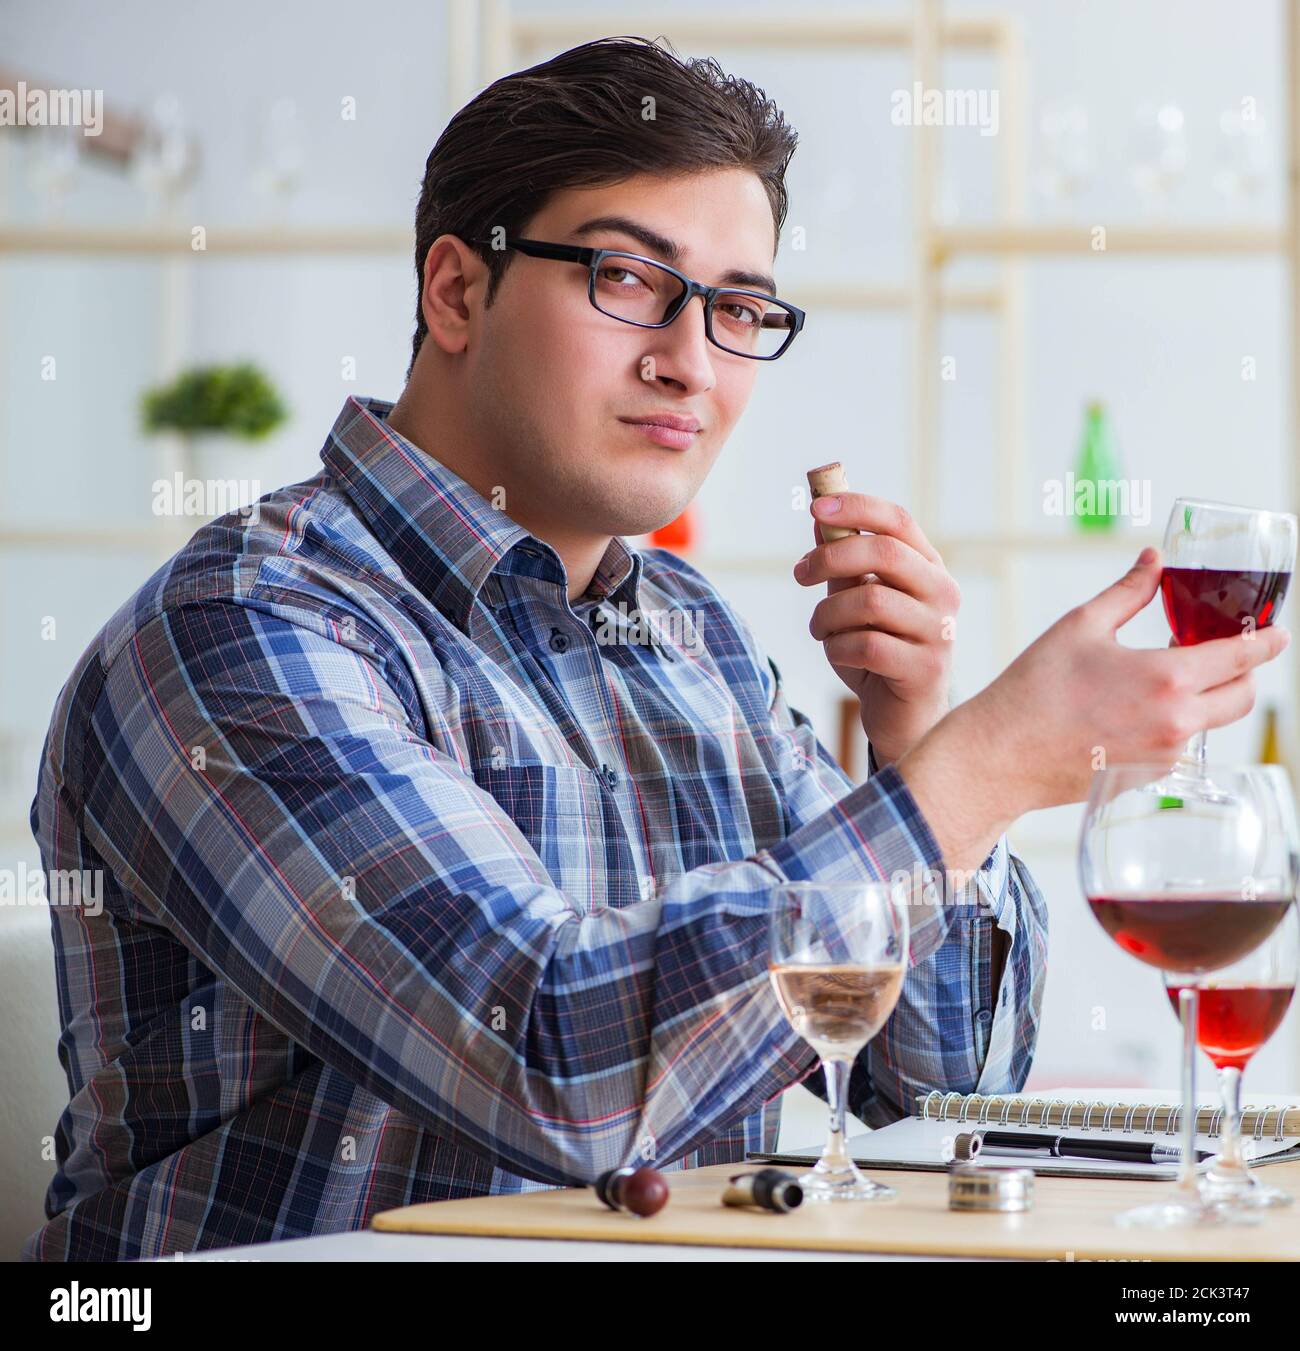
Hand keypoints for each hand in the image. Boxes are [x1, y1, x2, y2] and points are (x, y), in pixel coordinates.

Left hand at [794, 492, 960, 765]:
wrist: (902, 716)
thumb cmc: (878, 650)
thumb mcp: (856, 601)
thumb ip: (844, 562)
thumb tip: (821, 517)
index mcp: (928, 567)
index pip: (898, 521)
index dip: (856, 507)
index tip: (815, 508)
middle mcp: (942, 594)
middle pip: (884, 553)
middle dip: (830, 558)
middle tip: (800, 574)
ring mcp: (939, 632)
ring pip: (869, 601)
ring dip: (828, 614)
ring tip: (820, 629)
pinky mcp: (924, 670)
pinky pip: (866, 645)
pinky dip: (838, 647)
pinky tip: (837, 653)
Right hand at [894, 547, 1289, 869]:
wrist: (1002, 755)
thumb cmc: (1033, 690)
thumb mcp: (1081, 626)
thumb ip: (1129, 590)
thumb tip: (1155, 560)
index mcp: (1167, 677)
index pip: (1242, 657)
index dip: (1267, 642)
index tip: (1279, 633)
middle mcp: (1176, 721)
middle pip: (1242, 697)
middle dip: (1242, 672)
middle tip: (1220, 653)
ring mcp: (1165, 755)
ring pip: (1211, 723)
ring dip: (1204, 698)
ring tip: (1164, 679)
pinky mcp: (1147, 777)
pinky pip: (1180, 747)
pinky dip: (1173, 725)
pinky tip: (1133, 710)